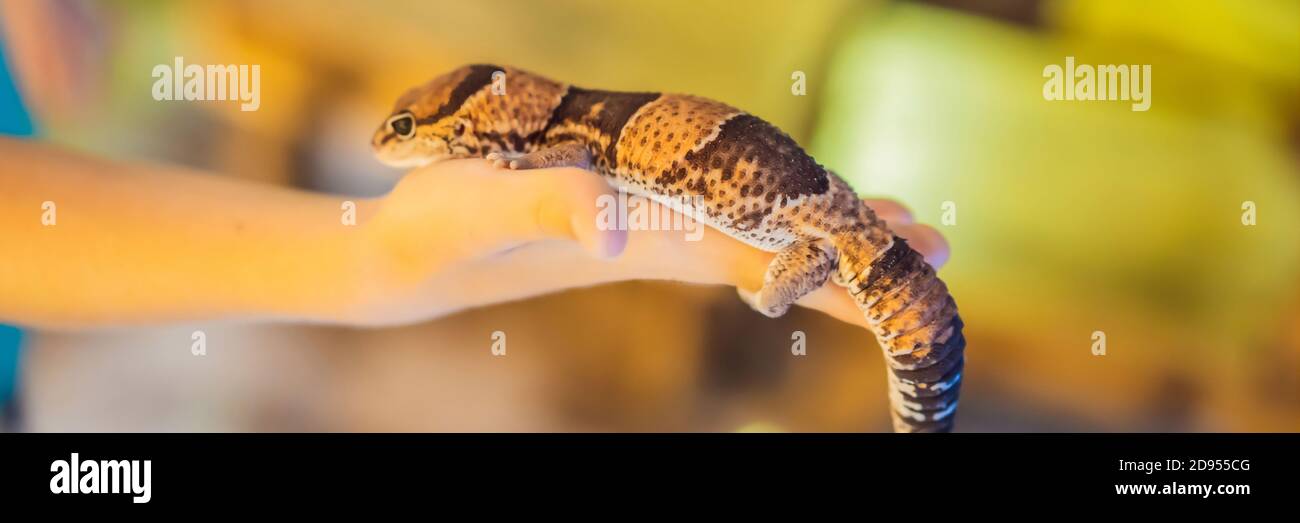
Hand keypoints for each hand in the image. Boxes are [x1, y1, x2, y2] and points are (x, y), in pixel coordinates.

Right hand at [353, 159, 949, 328]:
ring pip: (759, 236)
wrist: (408, 255)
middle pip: (781, 252)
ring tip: (889, 234)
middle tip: (940, 251)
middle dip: (857, 254)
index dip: (836, 261)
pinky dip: (767, 220)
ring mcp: (649, 232)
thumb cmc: (443, 225)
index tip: (907, 267)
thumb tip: (616, 232)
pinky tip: (784, 222)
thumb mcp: (490, 206)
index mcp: (647, 237)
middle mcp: (662, 241)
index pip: (767, 252)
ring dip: (821, 237)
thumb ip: (550, 208)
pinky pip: (719, 224)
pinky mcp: (628, 219)